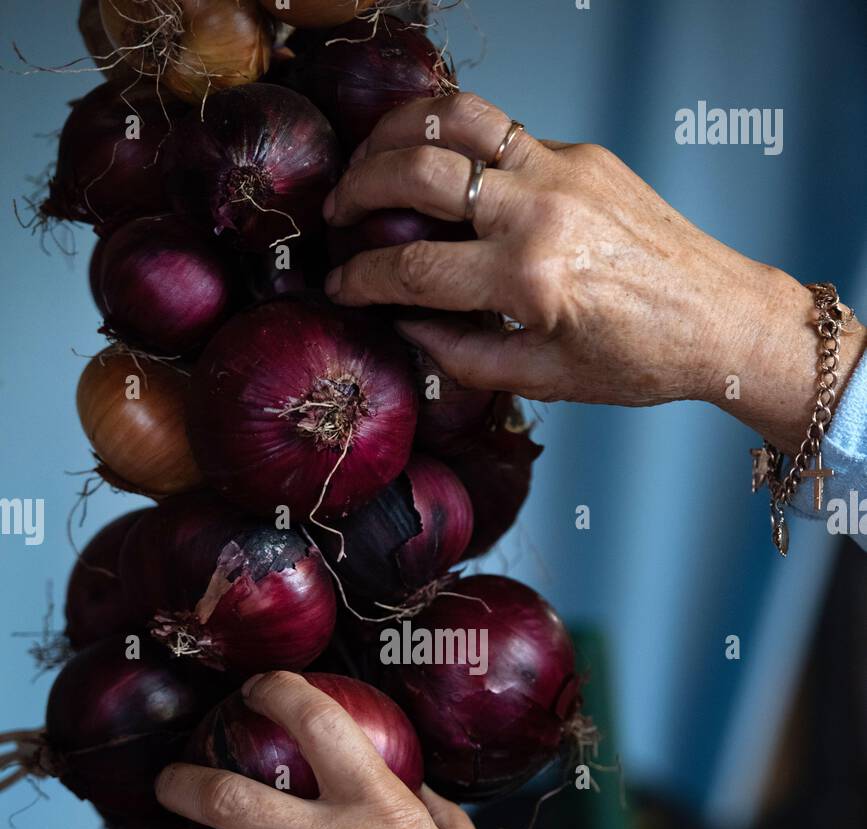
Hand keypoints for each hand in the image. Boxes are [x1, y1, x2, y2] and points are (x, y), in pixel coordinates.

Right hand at [323, 93, 866, 454]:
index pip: (412, 268)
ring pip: (458, 118)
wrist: (722, 318)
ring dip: (400, 131)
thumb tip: (405, 328)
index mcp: (529, 280)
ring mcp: (564, 170)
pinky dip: (458, 141)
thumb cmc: (641, 360)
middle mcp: (542, 211)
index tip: (338, 283)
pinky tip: (439, 166)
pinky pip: (504, 133)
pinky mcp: (582, 153)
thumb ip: (463, 357)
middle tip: (338, 211)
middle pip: (418, 172)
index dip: (360, 277)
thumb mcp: (544, 380)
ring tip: (371, 158)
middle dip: (360, 187)